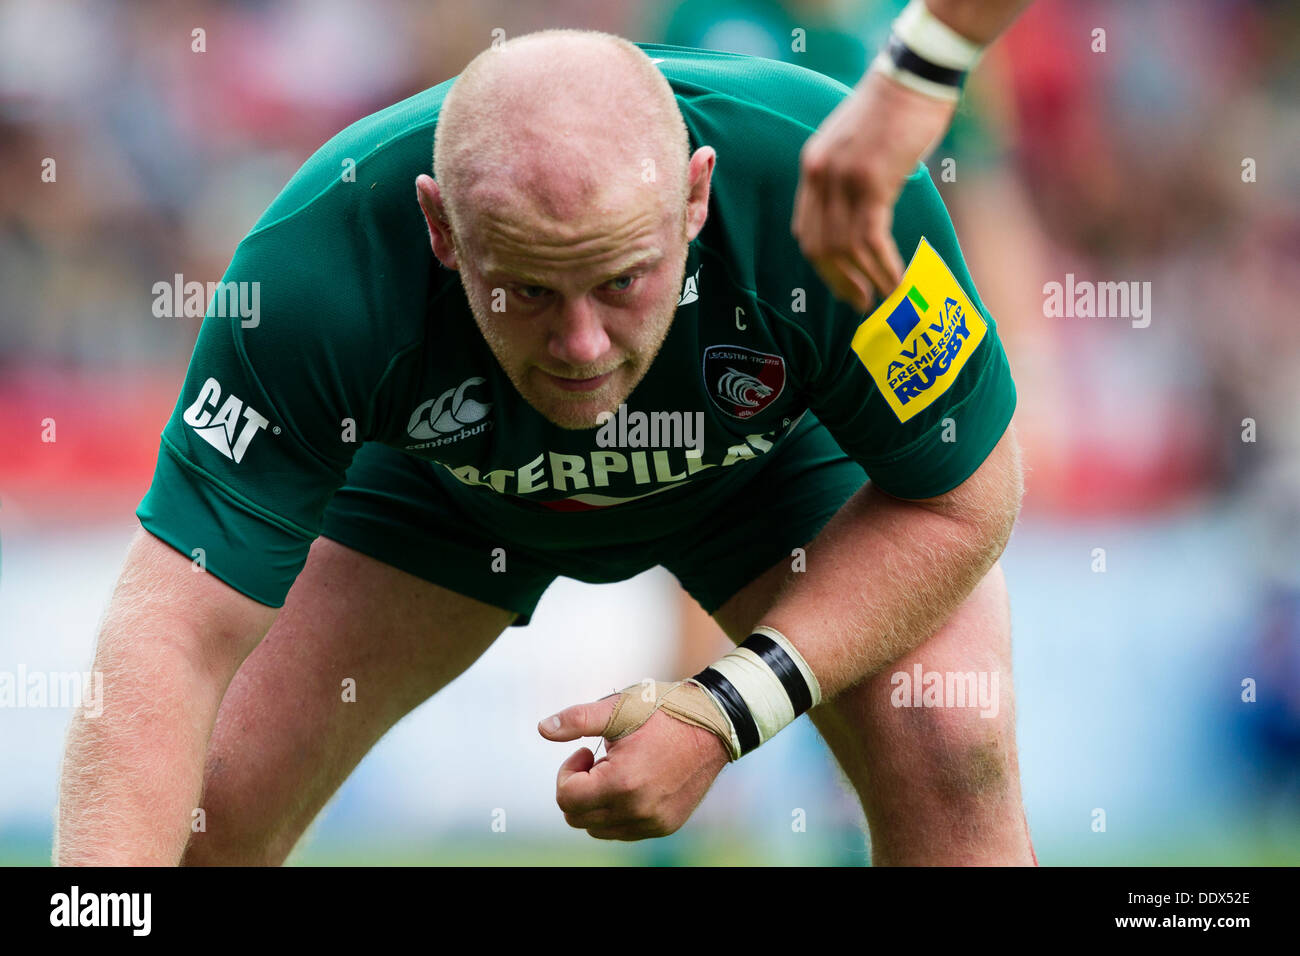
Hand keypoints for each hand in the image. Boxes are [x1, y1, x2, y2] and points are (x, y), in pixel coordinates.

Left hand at [538, 694, 730, 839]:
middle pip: (578, 817)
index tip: (585, 752)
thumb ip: (577, 720)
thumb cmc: (664, 712)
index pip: (566, 798)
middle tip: (600, 760)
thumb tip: (543, 729)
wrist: (714, 725)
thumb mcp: (618, 708)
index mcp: (622, 783)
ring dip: (597, 802)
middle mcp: (638, 810)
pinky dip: (618, 812)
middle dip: (580, 788)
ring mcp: (653, 822)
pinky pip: (624, 831)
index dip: (567, 772)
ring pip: (599, 829)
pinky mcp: (666, 826)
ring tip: (619, 771)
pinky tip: (634, 783)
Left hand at [792, 68, 957, 312]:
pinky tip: (898, 282)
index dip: (823, 265)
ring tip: (885, 299)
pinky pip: (871, 240)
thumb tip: (863, 215)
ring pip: (846, 249)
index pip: (806, 230)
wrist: (914, 75)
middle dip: (839, 281)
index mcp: (813, 167)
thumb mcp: (855, 144)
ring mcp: (843, 180)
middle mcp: (820, 176)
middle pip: (820, 246)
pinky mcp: (871, 182)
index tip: (841, 283)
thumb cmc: (895, 108)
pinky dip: (885, 267)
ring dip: (866, 279)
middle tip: (860, 302)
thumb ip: (847, 178)